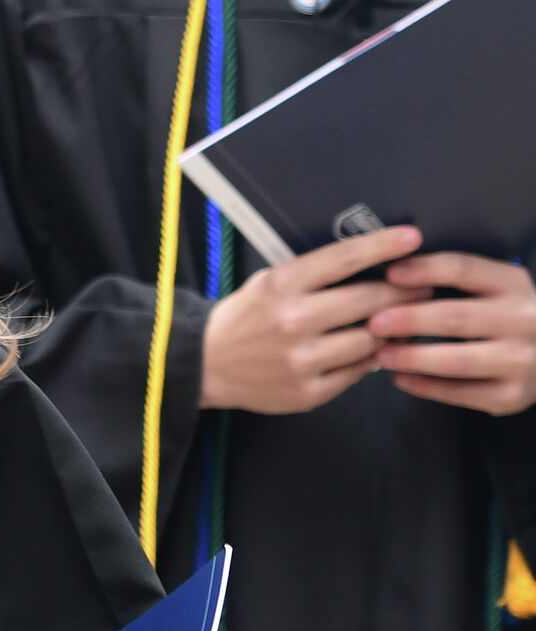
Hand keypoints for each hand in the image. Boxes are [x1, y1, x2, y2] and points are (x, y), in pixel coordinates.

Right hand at [200, 226, 424, 412]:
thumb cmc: (245, 317)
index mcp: (282, 286)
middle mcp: (293, 321)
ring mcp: (301, 360)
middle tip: (425, 286)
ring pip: (372, 339)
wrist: (205, 364)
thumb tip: (374, 263)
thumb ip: (315, 275)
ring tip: (403, 320)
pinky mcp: (309, 392)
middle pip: (369, 301)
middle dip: (405, 290)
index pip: (343, 259)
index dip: (383, 246)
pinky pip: (359, 372)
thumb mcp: (269, 282)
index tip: (412, 238)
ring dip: (393, 328)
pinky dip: (371, 358)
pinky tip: (374, 348)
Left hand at [372, 252, 535, 415]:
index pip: (463, 269)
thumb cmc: (504, 314)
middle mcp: (524, 320)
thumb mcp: (493, 286)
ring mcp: (521, 361)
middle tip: (373, 323)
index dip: (423, 270)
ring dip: (412, 357)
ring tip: (380, 354)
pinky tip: (400, 378)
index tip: (389, 273)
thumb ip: (456, 278)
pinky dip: (425, 386)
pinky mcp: (512, 395)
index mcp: (514, 284)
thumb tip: (393, 271)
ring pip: (456, 359)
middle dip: (408, 319)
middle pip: (455, 317)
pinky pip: (461, 392)